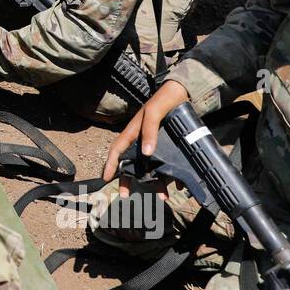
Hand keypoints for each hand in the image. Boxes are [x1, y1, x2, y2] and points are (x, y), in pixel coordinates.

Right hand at [103, 80, 189, 196]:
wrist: (183, 93)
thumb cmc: (164, 100)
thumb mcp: (154, 112)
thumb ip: (149, 131)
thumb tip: (147, 153)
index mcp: (133, 131)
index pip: (117, 149)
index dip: (110, 164)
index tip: (105, 178)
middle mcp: (142, 140)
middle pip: (131, 163)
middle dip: (128, 180)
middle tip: (126, 195)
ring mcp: (154, 144)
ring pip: (151, 167)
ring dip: (155, 182)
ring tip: (161, 196)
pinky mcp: (168, 146)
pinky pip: (167, 164)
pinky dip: (172, 176)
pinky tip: (178, 186)